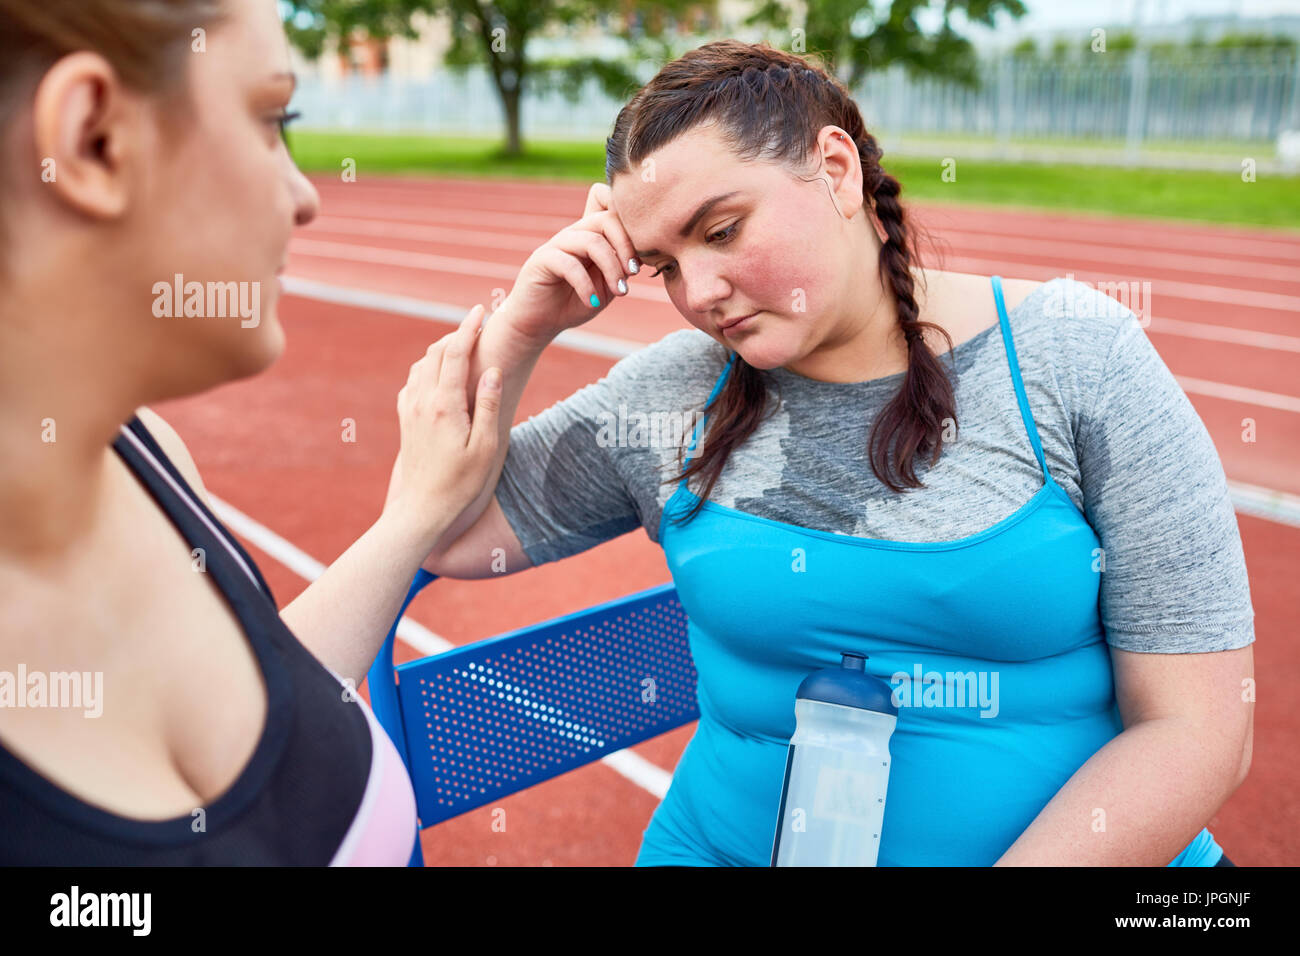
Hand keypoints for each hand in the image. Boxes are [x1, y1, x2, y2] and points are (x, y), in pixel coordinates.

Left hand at [384, 304, 502, 553]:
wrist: (423, 509)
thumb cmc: (461, 482)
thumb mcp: (485, 446)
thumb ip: (488, 404)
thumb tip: (492, 370)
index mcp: (444, 405)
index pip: (455, 353)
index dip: (469, 327)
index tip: (482, 309)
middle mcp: (422, 401)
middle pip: (436, 352)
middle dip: (457, 333)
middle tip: (478, 323)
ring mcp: (410, 409)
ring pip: (422, 364)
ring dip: (442, 349)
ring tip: (463, 344)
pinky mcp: (406, 419)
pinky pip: (413, 381)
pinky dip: (428, 367)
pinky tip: (439, 373)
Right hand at [501, 182, 641, 345]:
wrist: (540, 323)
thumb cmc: (575, 302)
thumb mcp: (607, 286)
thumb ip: (622, 268)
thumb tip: (641, 255)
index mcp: (591, 234)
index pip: (607, 202)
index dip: (629, 218)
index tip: (640, 254)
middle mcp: (575, 233)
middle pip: (606, 219)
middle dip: (626, 246)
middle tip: (633, 273)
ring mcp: (557, 244)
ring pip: (591, 241)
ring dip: (612, 268)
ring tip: (619, 292)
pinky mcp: (542, 260)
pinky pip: (570, 265)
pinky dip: (586, 285)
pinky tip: (592, 301)